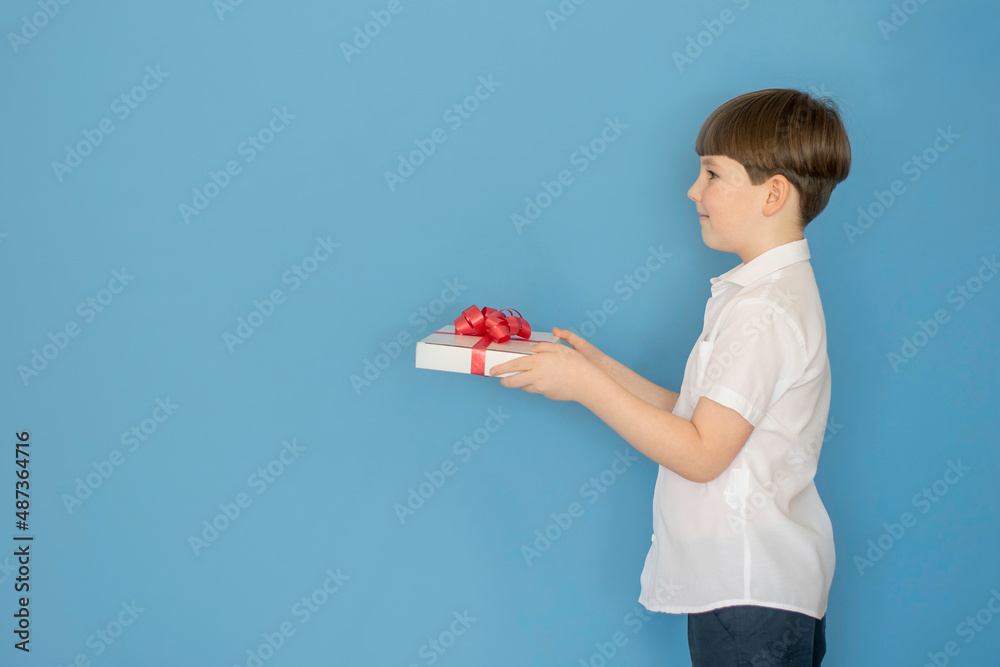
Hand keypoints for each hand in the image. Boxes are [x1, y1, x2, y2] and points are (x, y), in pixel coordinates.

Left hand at [488, 328, 603, 401]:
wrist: (586, 382)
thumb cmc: (575, 363)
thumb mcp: (559, 348)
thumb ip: (543, 347)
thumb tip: (532, 350)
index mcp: (538, 362)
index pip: (513, 365)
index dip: (501, 369)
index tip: (492, 371)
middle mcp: (536, 376)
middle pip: (513, 381)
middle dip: (504, 381)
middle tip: (500, 379)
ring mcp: (541, 387)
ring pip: (523, 387)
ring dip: (520, 383)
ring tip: (522, 377)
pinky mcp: (546, 394)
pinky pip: (536, 389)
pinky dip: (534, 385)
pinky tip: (542, 380)